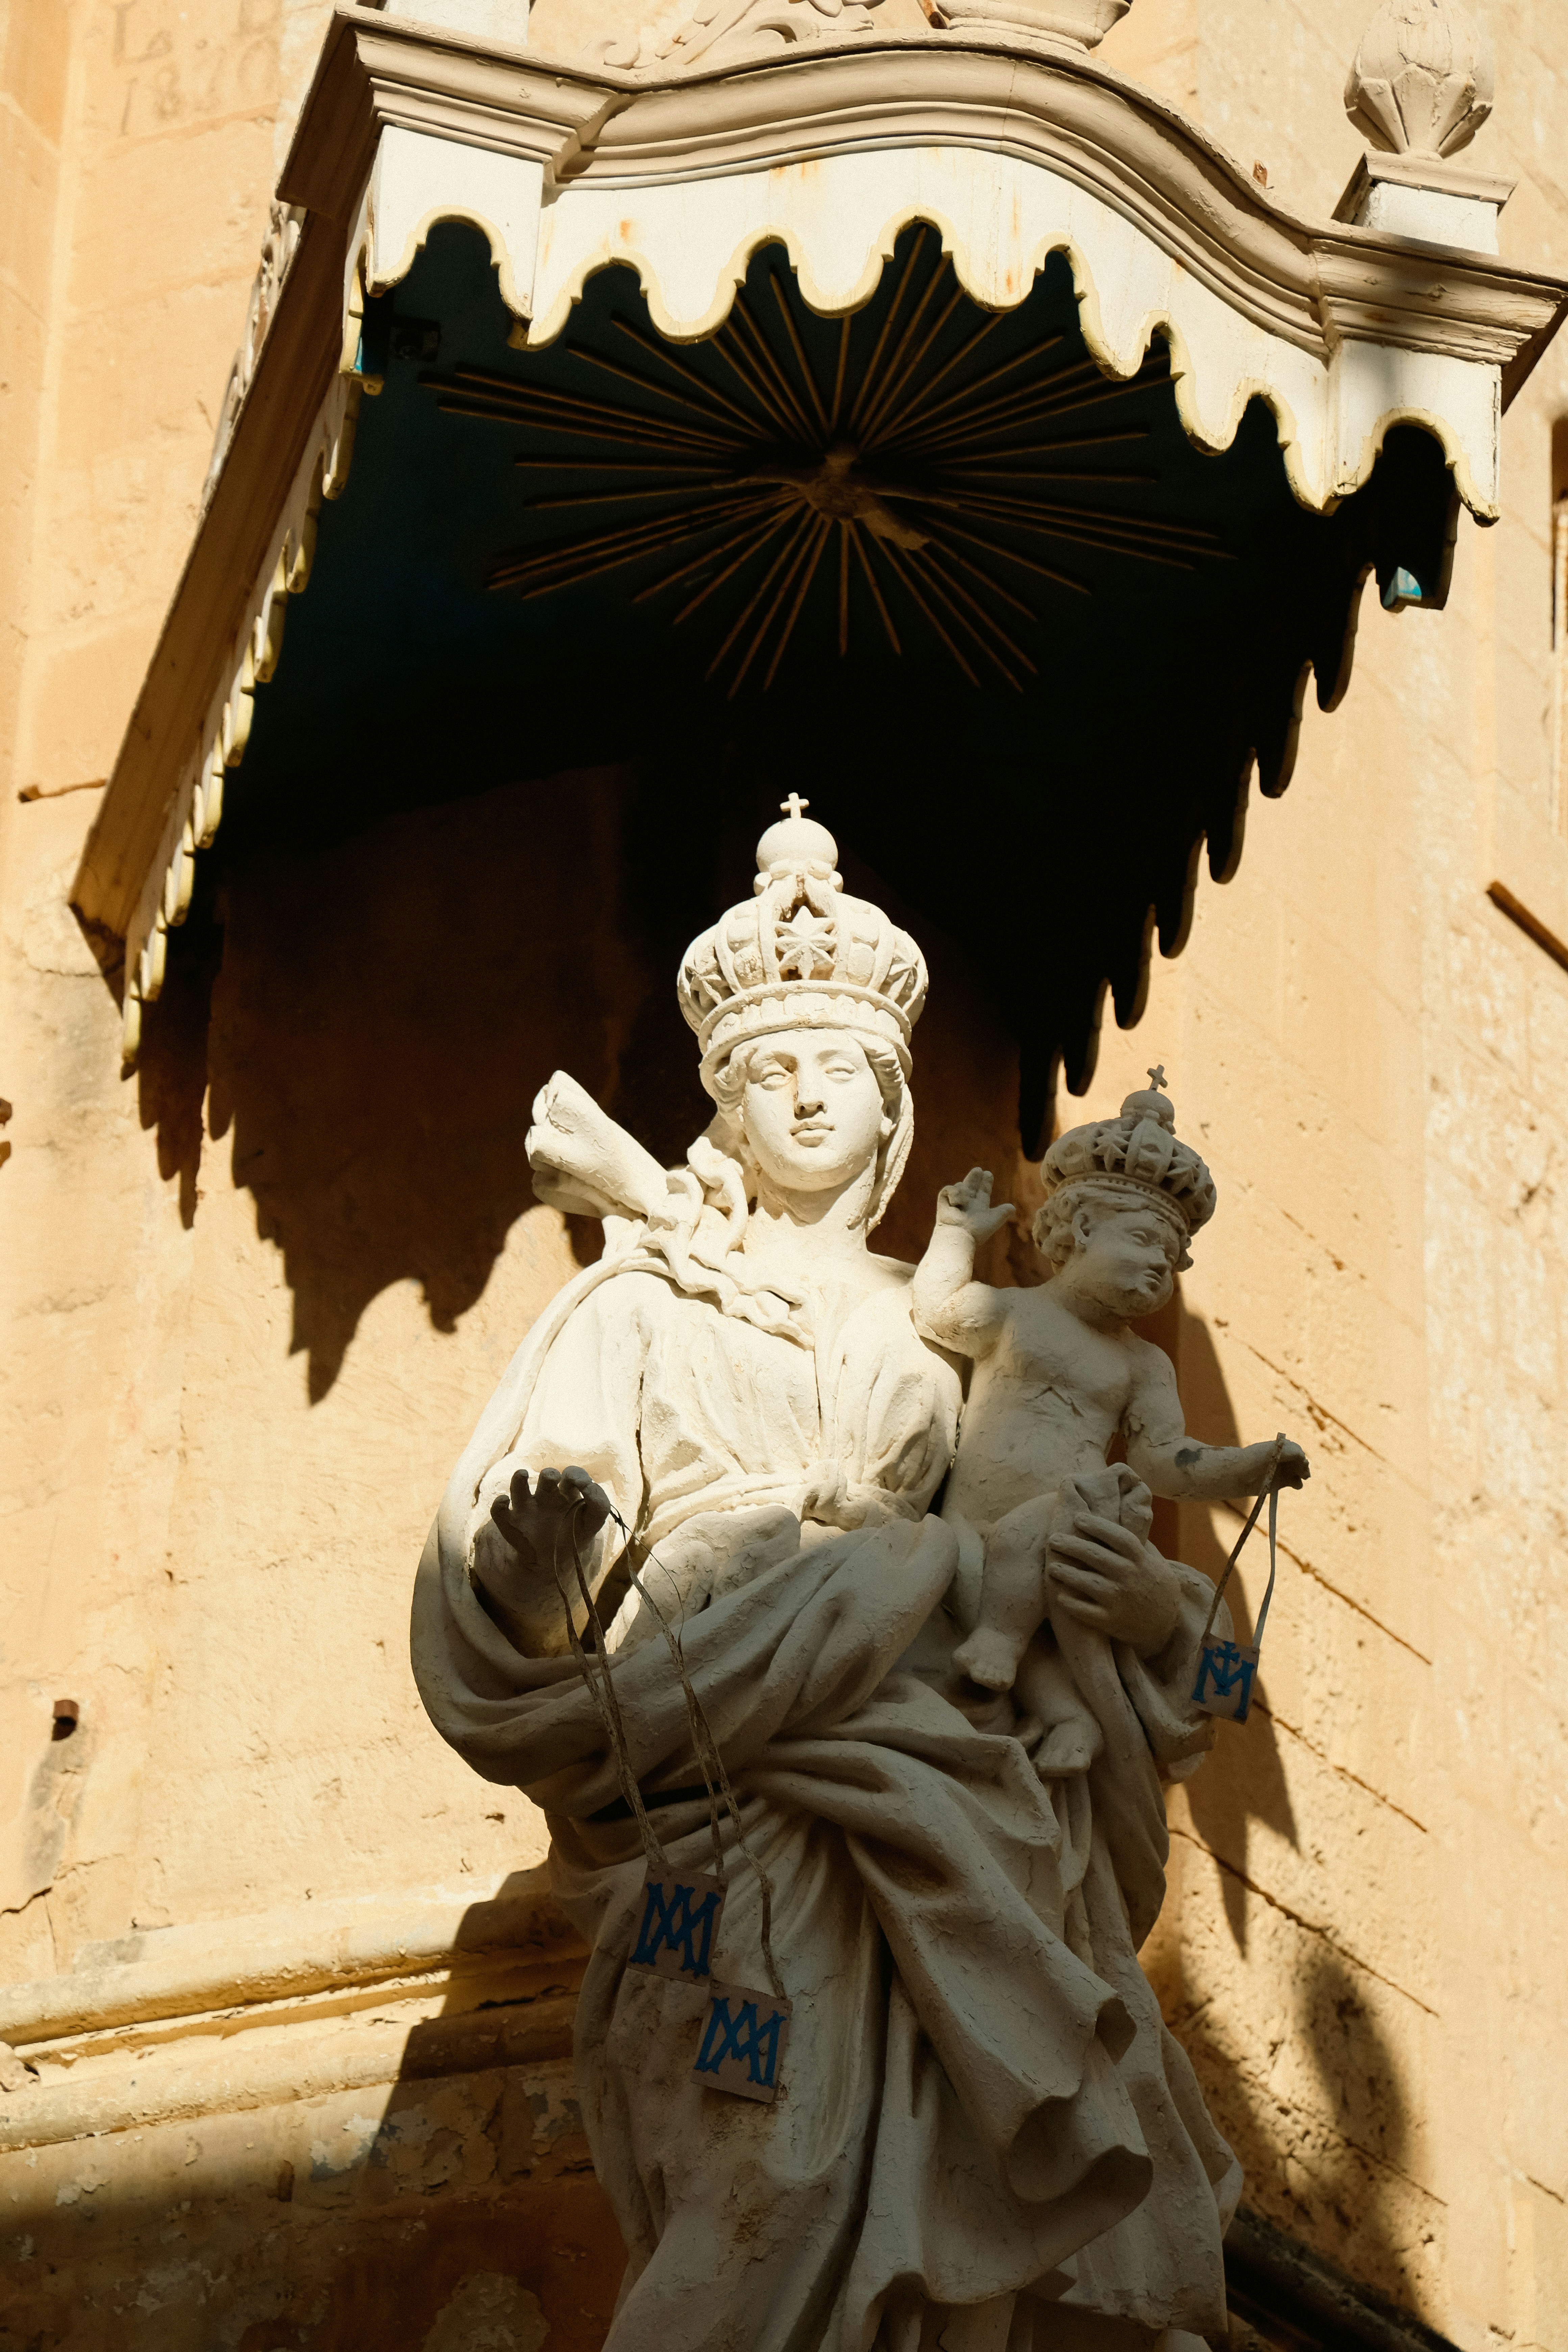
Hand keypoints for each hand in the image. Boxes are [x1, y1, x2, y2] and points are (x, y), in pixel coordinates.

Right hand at [488, 1465, 612, 1595]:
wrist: (553, 1564)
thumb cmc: (574, 1538)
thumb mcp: (593, 1523)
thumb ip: (599, 1504)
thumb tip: (589, 1485)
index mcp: (567, 1493)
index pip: (571, 1475)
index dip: (576, 1473)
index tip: (581, 1482)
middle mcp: (546, 1496)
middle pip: (546, 1476)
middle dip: (549, 1474)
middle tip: (553, 1478)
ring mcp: (527, 1507)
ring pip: (519, 1485)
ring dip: (519, 1477)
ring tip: (523, 1474)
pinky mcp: (511, 1522)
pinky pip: (499, 1511)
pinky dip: (498, 1504)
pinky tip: (504, 1501)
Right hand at [935, 1167, 1014, 1243]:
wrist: (959, 1235)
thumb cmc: (976, 1230)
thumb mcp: (993, 1220)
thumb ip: (1002, 1213)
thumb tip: (1013, 1207)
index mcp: (979, 1206)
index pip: (983, 1191)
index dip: (986, 1183)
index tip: (988, 1174)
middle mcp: (968, 1203)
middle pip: (971, 1185)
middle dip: (974, 1177)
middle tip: (979, 1170)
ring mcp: (956, 1201)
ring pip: (961, 1185)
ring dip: (964, 1190)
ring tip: (965, 1201)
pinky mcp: (944, 1200)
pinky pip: (949, 1188)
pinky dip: (954, 1193)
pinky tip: (956, 1202)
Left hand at [1049, 1511, 1181, 1654]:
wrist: (1166, 1623)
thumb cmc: (1152, 1583)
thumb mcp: (1152, 1559)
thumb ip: (1135, 1541)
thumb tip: (1115, 1513)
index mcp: (1140, 1559)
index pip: (1117, 1537)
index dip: (1097, 1525)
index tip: (1077, 1517)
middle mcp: (1130, 1577)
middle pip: (1097, 1556)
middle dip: (1072, 1546)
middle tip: (1053, 1539)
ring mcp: (1120, 1600)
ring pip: (1089, 1583)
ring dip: (1067, 1573)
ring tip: (1052, 1566)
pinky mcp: (1111, 1621)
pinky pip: (1087, 1612)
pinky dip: (1072, 1604)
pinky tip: (1059, 1596)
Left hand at [1249, 1437, 1308, 1490]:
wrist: (1237, 1475)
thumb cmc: (1253, 1460)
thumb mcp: (1271, 1451)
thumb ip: (1289, 1451)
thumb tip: (1303, 1457)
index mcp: (1278, 1448)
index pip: (1296, 1450)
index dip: (1300, 1456)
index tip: (1301, 1461)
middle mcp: (1281, 1459)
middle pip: (1299, 1461)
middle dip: (1303, 1465)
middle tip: (1304, 1471)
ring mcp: (1281, 1471)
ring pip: (1298, 1472)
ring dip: (1303, 1474)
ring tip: (1303, 1477)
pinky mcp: (1279, 1483)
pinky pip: (1294, 1483)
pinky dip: (1298, 1484)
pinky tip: (1297, 1485)